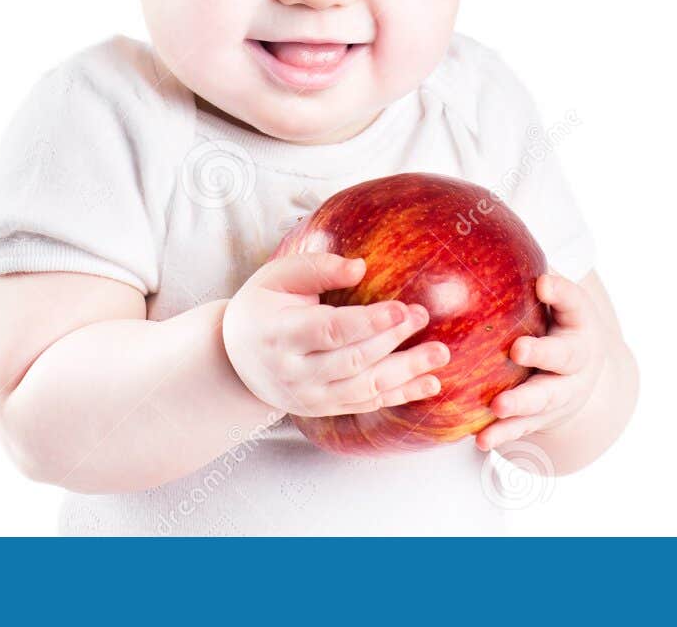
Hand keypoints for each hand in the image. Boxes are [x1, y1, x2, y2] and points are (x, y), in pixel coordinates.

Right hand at [222, 252, 450, 417]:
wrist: (236, 360)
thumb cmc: (263, 307)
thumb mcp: (276, 278)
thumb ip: (317, 268)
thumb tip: (360, 267)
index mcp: (280, 335)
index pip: (329, 331)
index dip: (367, 323)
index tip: (401, 309)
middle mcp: (295, 373)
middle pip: (352, 360)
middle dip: (392, 340)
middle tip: (423, 316)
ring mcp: (311, 397)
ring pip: (365, 388)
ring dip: (406, 372)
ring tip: (440, 354)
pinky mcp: (325, 410)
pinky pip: (368, 404)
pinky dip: (401, 395)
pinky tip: (430, 382)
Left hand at [475, 271, 605, 452]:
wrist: (583, 374)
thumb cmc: (556, 323)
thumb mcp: (556, 299)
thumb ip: (535, 277)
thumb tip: (486, 234)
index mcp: (578, 322)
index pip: (574, 303)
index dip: (561, 293)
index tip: (543, 283)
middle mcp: (576, 359)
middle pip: (563, 357)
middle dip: (542, 354)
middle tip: (519, 349)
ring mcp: (562, 391)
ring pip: (544, 399)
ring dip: (521, 404)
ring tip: (498, 405)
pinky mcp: (543, 417)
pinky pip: (523, 428)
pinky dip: (503, 434)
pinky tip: (482, 439)